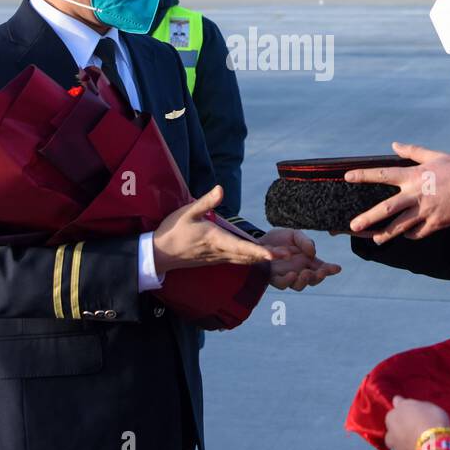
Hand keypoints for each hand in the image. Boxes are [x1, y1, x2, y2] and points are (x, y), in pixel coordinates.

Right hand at [152, 185, 274, 273]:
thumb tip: (221, 188)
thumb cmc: (172, 230)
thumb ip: (207, 201)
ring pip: (245, 260)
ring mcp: (218, 258)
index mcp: (214, 239)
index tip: (273, 254)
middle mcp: (219, 251)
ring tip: (283, 257)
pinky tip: (262, 258)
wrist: (159, 253)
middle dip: (269, 257)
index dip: (258, 251)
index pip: (241, 246)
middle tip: (290, 256)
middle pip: (249, 256)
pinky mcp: (216, 260)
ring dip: (264, 260)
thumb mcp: (188, 211)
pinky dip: (252, 260)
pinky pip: (238, 261)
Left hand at [258, 228, 341, 289]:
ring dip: (304, 281)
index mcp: (307, 262)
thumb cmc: (280, 239)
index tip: (337, 268)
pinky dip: (287, 281)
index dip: (330, 270)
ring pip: (298, 286)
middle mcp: (299, 271)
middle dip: (318, 278)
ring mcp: (286, 276)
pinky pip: (281, 283)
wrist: (259, 240)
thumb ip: (305, 242)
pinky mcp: (273, 277)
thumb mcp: (295, 235)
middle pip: (312, 280)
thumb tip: (313, 252)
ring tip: (305, 273)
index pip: (321, 268)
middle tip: (320, 272)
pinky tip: (291, 275)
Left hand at [344, 142, 449, 243]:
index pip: (383, 175)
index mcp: (414, 176)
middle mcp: (416, 195)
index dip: (364, 175)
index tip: (347, 177)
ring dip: (385, 234)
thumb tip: (394, 145)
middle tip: (353, 226)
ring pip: (400, 226)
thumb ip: (413, 152)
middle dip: (368, 218)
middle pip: (386, 209)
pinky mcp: (435, 224)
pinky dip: (410, 234)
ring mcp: (425, 212)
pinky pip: (418, 232)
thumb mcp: (436, 155)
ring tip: (375, 239)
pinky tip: (405, 234)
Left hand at [385, 396, 449, 449]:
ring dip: (403, 442)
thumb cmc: (431, 421)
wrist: (434, 449)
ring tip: (417, 443)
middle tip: (415, 429)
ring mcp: (394, 448)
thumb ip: (410, 405)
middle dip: (400, 428)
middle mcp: (390, 431)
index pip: (396, 410)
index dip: (405, 412)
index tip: (413, 414)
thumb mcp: (425, 405)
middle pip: (393, 428)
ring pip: (397, 444)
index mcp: (393, 415)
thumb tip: (398, 401)